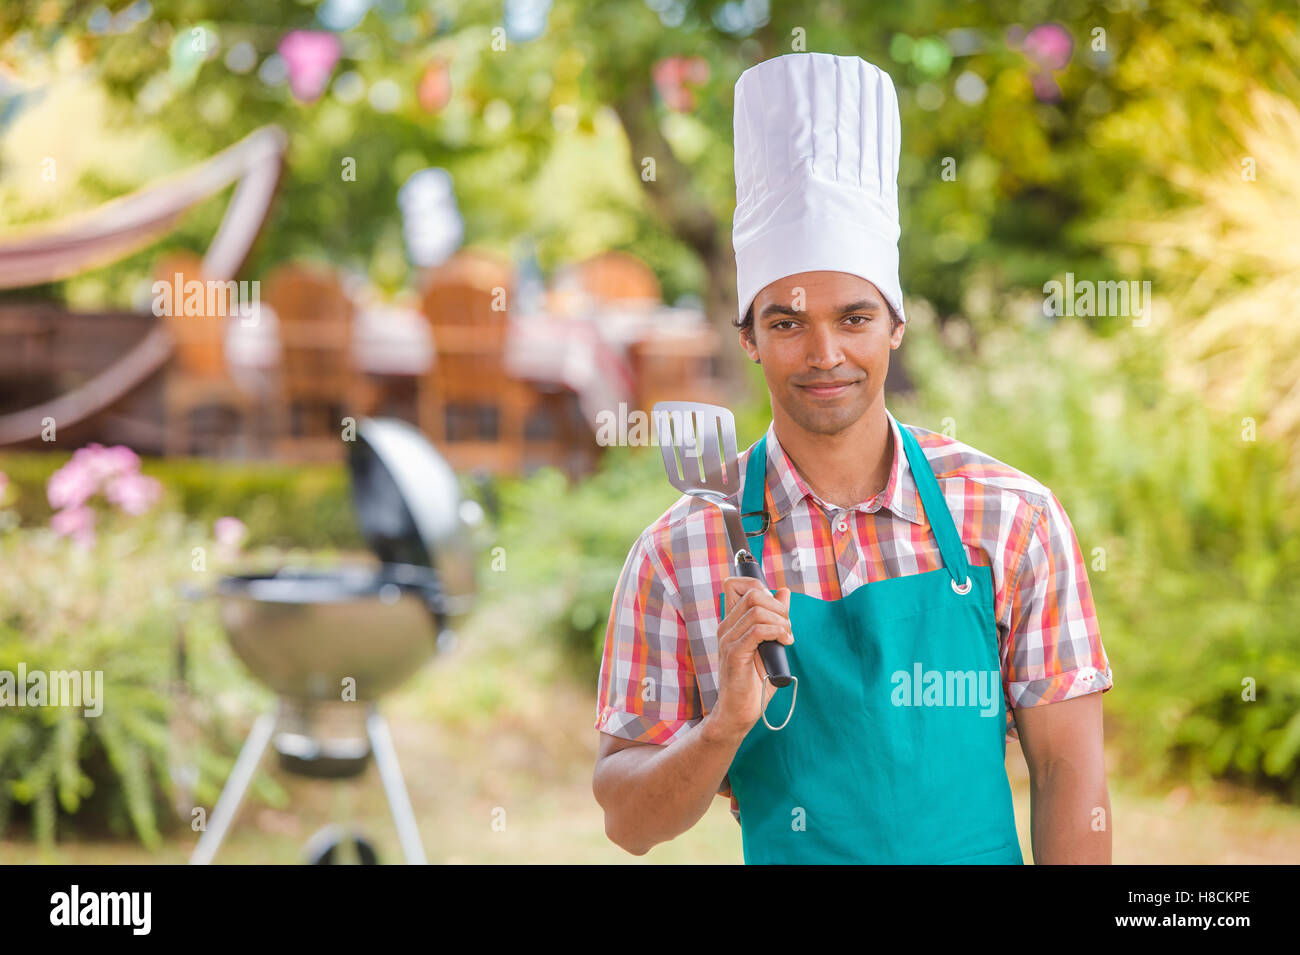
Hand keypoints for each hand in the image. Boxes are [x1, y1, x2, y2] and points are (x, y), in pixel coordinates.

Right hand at [709, 577, 792, 738]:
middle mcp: (726, 627)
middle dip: (778, 605)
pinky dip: (776, 631)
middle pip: (753, 593)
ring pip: (756, 609)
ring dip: (780, 620)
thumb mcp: (769, 645)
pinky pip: (757, 630)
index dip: (759, 585)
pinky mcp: (734, 654)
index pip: (736, 584)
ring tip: (787, 637)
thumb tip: (784, 591)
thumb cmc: (753, 682)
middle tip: (787, 626)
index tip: (776, 607)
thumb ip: (775, 618)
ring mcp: (728, 640)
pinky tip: (784, 642)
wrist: (738, 713)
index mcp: (731, 623)